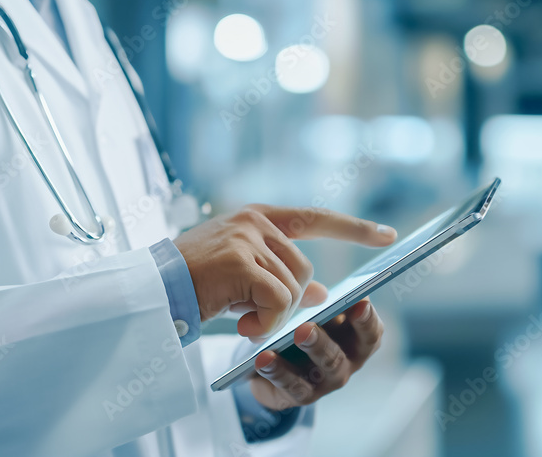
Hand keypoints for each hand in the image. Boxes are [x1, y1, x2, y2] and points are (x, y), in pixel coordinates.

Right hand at [172, 204, 395, 336]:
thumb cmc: (194, 284)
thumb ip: (281, 277)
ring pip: (293, 286)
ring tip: (243, 319)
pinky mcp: (239, 260)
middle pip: (304, 267)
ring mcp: (246, 237)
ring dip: (273, 313)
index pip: (314, 218)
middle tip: (258, 317)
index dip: (353, 228)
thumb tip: (323, 292)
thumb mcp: (244, 278)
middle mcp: (253, 220)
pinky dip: (266, 321)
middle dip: (291, 300)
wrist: (154, 291)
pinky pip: (278, 299)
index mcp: (256, 216)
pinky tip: (244, 325)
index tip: (387, 235)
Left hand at [249, 298, 383, 409]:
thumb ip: (314, 300)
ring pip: (323, 368)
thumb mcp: (310, 311)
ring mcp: (327, 382)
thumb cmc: (303, 326)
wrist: (277, 361)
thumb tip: (318, 292)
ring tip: (293, 335)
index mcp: (356, 339)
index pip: (371, 332)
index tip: (359, 302)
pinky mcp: (304, 395)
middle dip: (324, 339)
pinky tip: (263, 359)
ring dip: (309, 351)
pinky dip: (277, 372)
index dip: (367, 318)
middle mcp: (348, 362)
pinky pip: (293, 385)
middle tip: (307, 326)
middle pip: (341, 353)